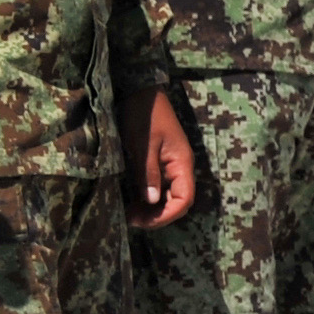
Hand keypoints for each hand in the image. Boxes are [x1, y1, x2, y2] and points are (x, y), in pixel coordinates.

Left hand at [121, 87, 196, 229]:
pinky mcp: (160, 162)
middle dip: (158, 215)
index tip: (141, 221)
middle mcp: (180, 167)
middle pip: (177, 201)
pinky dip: (148, 197)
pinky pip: (159, 186)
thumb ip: (148, 173)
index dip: (166, 215)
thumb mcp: (143, 144)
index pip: (184, 199)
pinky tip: (132, 200)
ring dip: (152, 208)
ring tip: (129, 213)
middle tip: (131, 220)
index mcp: (181, 163)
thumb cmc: (144, 116)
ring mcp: (170, 164)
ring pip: (168, 196)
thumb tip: (152, 201)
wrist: (141, 92)